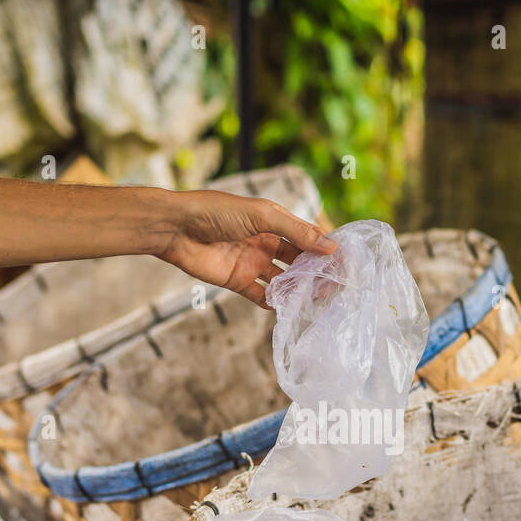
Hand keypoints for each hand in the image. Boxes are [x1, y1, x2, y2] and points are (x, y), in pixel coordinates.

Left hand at [156, 190, 336, 306]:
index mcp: (273, 222)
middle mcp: (265, 242)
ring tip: (315, 299)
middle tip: (334, 287)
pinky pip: (260, 295)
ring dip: (297, 289)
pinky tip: (287, 308)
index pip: (306, 237)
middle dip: (315, 273)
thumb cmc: (218, 212)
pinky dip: (273, 303)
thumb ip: (296, 232)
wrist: (176, 228)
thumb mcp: (263, 216)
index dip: (324, 249)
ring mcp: (252, 262)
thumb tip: (331, 247)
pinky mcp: (237, 281)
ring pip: (282, 279)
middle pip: (297, 260)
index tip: (344, 264)